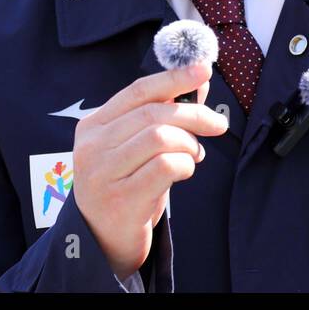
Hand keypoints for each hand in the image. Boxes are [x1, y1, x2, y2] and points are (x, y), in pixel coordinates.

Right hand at [71, 60, 227, 279]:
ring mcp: (103, 174)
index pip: (138, 91)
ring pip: (160, 137)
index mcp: (93, 126)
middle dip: (194, 115)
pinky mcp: (120, 199)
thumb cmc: (126, 185)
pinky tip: (184, 171)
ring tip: (194, 155)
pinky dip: (184, 165)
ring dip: (189, 144)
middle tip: (217, 125)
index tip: (203, 69)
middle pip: (153, 113)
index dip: (173, 77)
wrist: (104, 240)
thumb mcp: (138, 147)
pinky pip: (165, 167)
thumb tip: (199, 80)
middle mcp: (92, 147)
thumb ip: (164, 114)